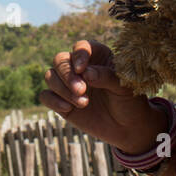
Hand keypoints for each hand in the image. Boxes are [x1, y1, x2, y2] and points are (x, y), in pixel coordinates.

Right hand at [39, 39, 168, 154]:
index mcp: (97, 56)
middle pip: (60, 60)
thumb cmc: (129, 101)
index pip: (81, 46)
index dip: (79, 55)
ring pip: (50, 76)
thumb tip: (85, 73)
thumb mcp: (124, 87)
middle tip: (82, 90)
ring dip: (62, 89)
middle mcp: (80, 67)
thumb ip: (106, 76)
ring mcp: (69, 84)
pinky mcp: (61, 101)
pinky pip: (46, 96)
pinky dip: (53, 101)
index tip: (82, 69)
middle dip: (67, 75)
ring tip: (83, 103)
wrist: (128, 128)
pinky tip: (68, 109)